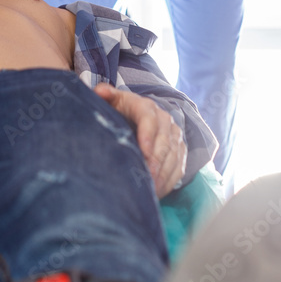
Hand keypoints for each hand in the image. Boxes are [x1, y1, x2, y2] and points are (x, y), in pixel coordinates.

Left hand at [94, 83, 185, 197]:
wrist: (135, 115)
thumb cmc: (119, 111)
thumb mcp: (111, 102)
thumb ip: (104, 95)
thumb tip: (100, 90)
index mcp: (144, 106)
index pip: (148, 118)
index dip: (147, 135)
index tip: (144, 153)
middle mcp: (163, 118)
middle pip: (164, 141)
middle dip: (156, 161)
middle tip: (148, 179)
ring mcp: (174, 133)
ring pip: (173, 155)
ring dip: (164, 174)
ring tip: (152, 190)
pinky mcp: (180, 148)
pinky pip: (179, 165)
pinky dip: (170, 180)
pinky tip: (159, 191)